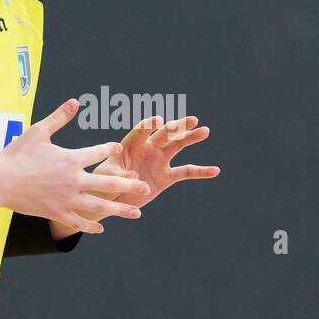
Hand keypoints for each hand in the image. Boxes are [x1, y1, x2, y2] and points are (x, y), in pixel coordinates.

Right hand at [0, 98, 149, 235]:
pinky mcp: (56, 212)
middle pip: (108, 183)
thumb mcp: (38, 132)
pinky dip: (90, 226)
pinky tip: (101, 228)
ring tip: (137, 212)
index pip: (98, 152)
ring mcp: (66, 199)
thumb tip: (75, 101)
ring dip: (120, 209)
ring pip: (99, 206)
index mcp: (71, 158)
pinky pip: (78, 221)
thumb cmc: (17, 154)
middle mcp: (73, 180)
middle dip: (129, 184)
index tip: (118, 148)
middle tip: (146, 187)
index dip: (110, 148)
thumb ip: (59, 117)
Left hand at [86, 115, 219, 209]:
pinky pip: (185, 172)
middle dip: (177, 126)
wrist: (111, 198)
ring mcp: (159, 160)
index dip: (149, 125)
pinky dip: (200, 171)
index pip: (141, 130)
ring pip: (177, 146)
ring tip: (205, 131)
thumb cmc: (104, 183)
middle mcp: (147, 147)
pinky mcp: (166, 176)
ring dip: (190, 138)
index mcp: (130, 143)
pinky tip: (215, 170)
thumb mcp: (107, 177)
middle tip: (192, 120)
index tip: (157, 120)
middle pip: (164, 134)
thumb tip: (133, 175)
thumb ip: (118, 174)